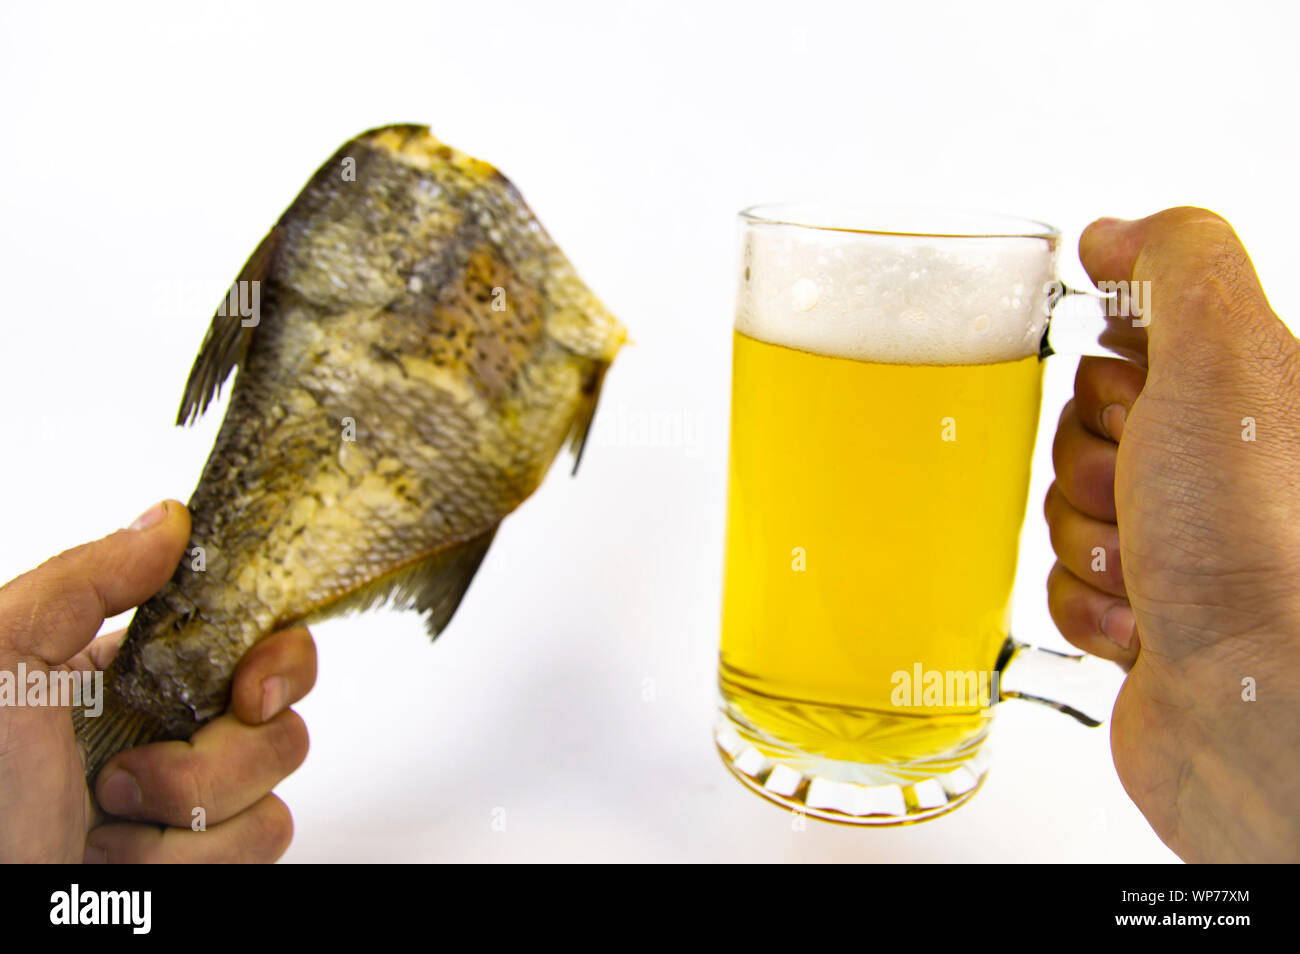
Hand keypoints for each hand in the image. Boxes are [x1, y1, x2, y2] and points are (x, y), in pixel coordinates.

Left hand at [0, 501, 314, 862]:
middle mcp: (169, 726)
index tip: (249, 688)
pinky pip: (260, 840)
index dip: (274, 655)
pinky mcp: (199, 856)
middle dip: (226, 747)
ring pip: (275, 779)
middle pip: (280, 708)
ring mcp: (187, 796)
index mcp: (131, 669)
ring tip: (107, 819)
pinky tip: (121, 860)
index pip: (250, 633)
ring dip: (191, 808)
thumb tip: (166, 519)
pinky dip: (191, 858)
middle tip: (144, 765)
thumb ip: (82, 581)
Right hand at [1045, 207, 1299, 861]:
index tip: (1137, 409)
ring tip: (1150, 575)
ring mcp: (1188, 548)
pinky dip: (1089, 604)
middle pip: (1087, 429)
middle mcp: (1226, 471)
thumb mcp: (1230, 356)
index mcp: (1258, 399)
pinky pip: (1066, 580)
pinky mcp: (1150, 616)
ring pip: (1068, 507)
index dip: (1114, 380)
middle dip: (1093, 470)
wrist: (1255, 712)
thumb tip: (1113, 233)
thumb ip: (1180, 262)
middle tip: (1146, 500)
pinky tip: (1143, 627)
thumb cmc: (1255, 549)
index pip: (1132, 348)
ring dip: (1088, 542)